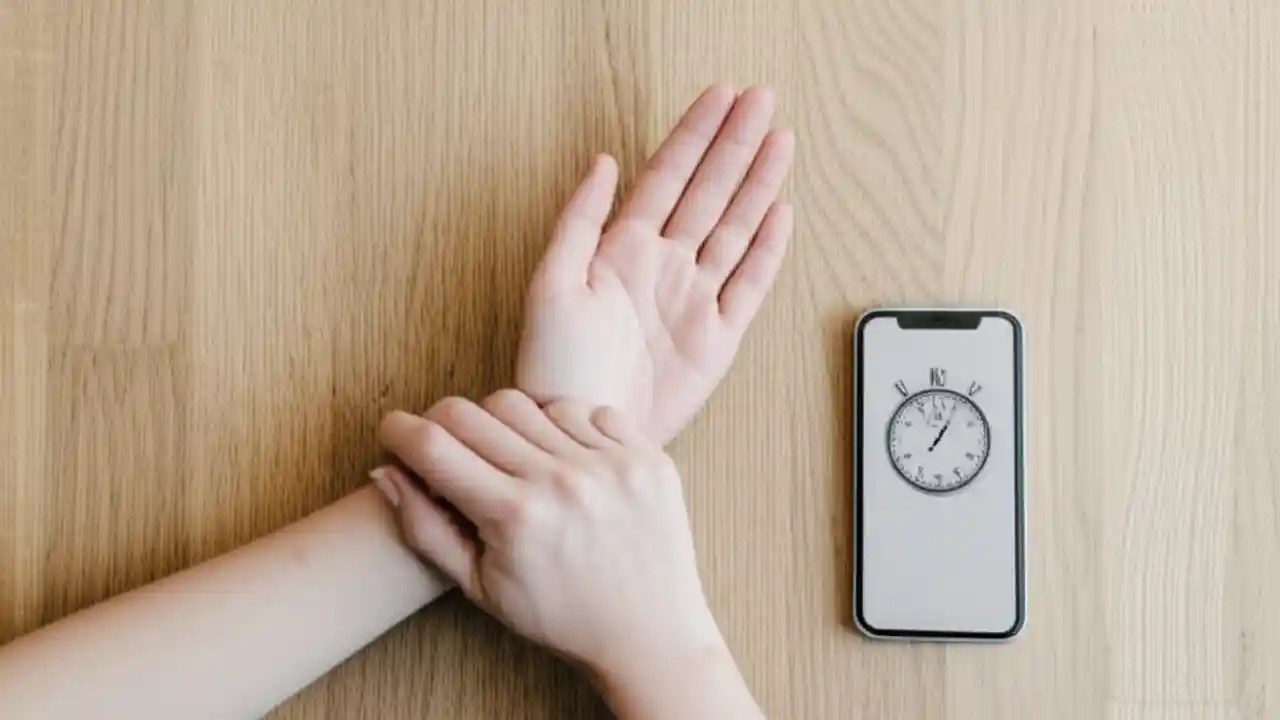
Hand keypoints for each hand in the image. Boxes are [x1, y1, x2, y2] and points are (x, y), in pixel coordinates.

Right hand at [373, 392, 762, 717]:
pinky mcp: (645, 456)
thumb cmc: (561, 616)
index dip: (399, 430)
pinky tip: (565, 458)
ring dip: (507, 423)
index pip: (433, 445)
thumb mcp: (480, 587)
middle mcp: (561, 481)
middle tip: (446, 444)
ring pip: (529, 403)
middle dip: (443, 422)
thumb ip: (425, 528)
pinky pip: (587, 410)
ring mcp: (608, 463)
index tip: (393, 431)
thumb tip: (385, 470)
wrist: (649, 632)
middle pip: (473, 413)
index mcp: (515, 517)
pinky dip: (565, 426)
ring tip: (512, 457)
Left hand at [517, 85, 794, 444]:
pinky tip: (780, 214)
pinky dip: (767, 250)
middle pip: (711, 191)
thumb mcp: (551, 284)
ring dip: (759, 183)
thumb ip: (579, 220)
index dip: (695, 133)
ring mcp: (694, 299)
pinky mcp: (717, 337)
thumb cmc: (555, 364)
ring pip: (736, 227)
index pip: (669, 176)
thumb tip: (604, 161)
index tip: (721, 94)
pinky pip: (750, 284)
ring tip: (780, 140)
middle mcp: (665, 266)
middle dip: (736, 143)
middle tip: (762, 98)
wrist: (582, 428)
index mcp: (625, 248)